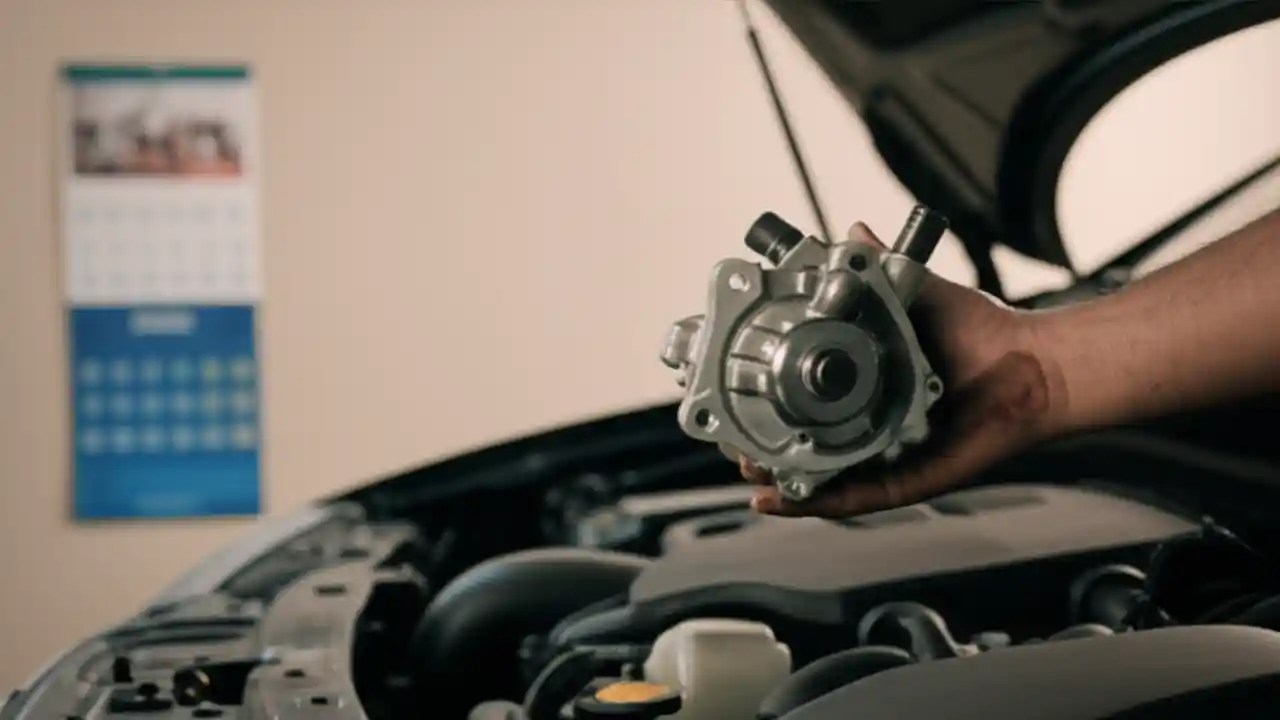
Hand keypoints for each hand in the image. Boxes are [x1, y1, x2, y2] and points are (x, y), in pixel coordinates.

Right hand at [738, 222, 1066, 517]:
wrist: (1037, 367)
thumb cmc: (985, 335)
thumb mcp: (919, 293)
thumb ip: (880, 267)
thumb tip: (849, 232)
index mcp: (867, 387)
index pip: (803, 400)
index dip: (763, 401)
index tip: (731, 391)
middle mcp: (870, 426)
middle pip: (800, 446)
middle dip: (758, 446)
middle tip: (730, 437)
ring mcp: (884, 457)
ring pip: (817, 479)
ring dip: (775, 478)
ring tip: (744, 469)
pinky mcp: (904, 480)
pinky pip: (852, 499)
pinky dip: (813, 502)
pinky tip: (776, 499)